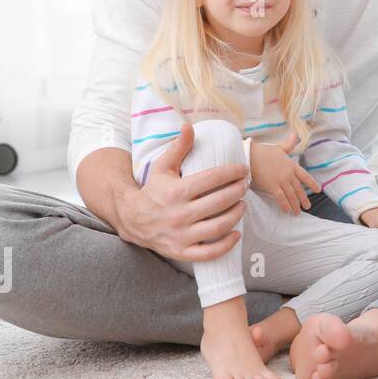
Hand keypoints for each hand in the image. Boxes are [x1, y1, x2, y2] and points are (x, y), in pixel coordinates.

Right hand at [120, 123, 247, 261]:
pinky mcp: (182, 252)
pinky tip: (237, 233)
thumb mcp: (162, 167)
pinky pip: (209, 252)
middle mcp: (178, 214)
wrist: (132, 220)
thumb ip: (178, 147)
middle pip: (220, 201)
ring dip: (237, 214)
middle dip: (238, 191)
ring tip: (242, 205)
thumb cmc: (153, 190)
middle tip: (245, 186)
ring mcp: (180, 235)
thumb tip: (189, 125)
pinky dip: (227, 245)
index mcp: (176, 192)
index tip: (243, 170)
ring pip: (219, 226)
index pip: (212, 179)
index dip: (232, 172)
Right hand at [250, 133, 320, 213]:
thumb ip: (288, 144)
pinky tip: (287, 211)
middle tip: (308, 207)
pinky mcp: (272, 186)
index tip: (318, 191)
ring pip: (291, 195)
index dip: (312, 184)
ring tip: (297, 212)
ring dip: (295, 205)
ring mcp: (281, 180)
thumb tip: (295, 135)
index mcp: (291, 165)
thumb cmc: (263, 151)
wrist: (251, 155)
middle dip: (303, 198)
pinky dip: (285, 205)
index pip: (305, 176)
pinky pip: (281, 198)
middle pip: (299, 188)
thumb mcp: (278, 147)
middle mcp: (289, 174)